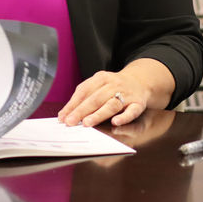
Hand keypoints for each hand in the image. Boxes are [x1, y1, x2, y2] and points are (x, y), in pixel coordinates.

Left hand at [57, 58, 175, 127]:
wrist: (140, 81)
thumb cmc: (113, 87)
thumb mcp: (98, 85)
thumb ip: (83, 97)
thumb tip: (65, 114)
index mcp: (101, 78)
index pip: (83, 91)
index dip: (72, 104)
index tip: (62, 117)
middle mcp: (113, 85)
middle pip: (95, 98)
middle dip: (81, 111)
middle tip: (70, 122)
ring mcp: (126, 94)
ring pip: (111, 105)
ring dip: (98, 114)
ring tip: (87, 123)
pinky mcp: (138, 103)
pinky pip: (132, 111)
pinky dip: (124, 117)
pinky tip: (115, 122)